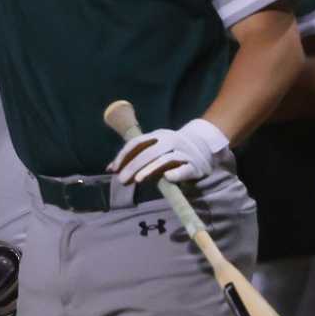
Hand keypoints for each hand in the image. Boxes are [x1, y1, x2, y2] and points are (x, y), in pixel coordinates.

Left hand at [108, 118, 228, 185]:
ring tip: (138, 180)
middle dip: (133, 166)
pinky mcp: (194, 165)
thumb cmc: (171, 150)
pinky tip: (167, 178)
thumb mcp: (154, 149)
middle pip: (148, 152)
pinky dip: (176, 173)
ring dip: (150, 169)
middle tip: (122, 180)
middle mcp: (170, 140)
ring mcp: (183, 152)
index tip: (114, 169)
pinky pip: (184, 169)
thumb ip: (135, 158)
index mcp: (158, 135)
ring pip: (164, 159)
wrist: (204, 145)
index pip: (137, 143)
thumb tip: (109, 169)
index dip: (124, 156)